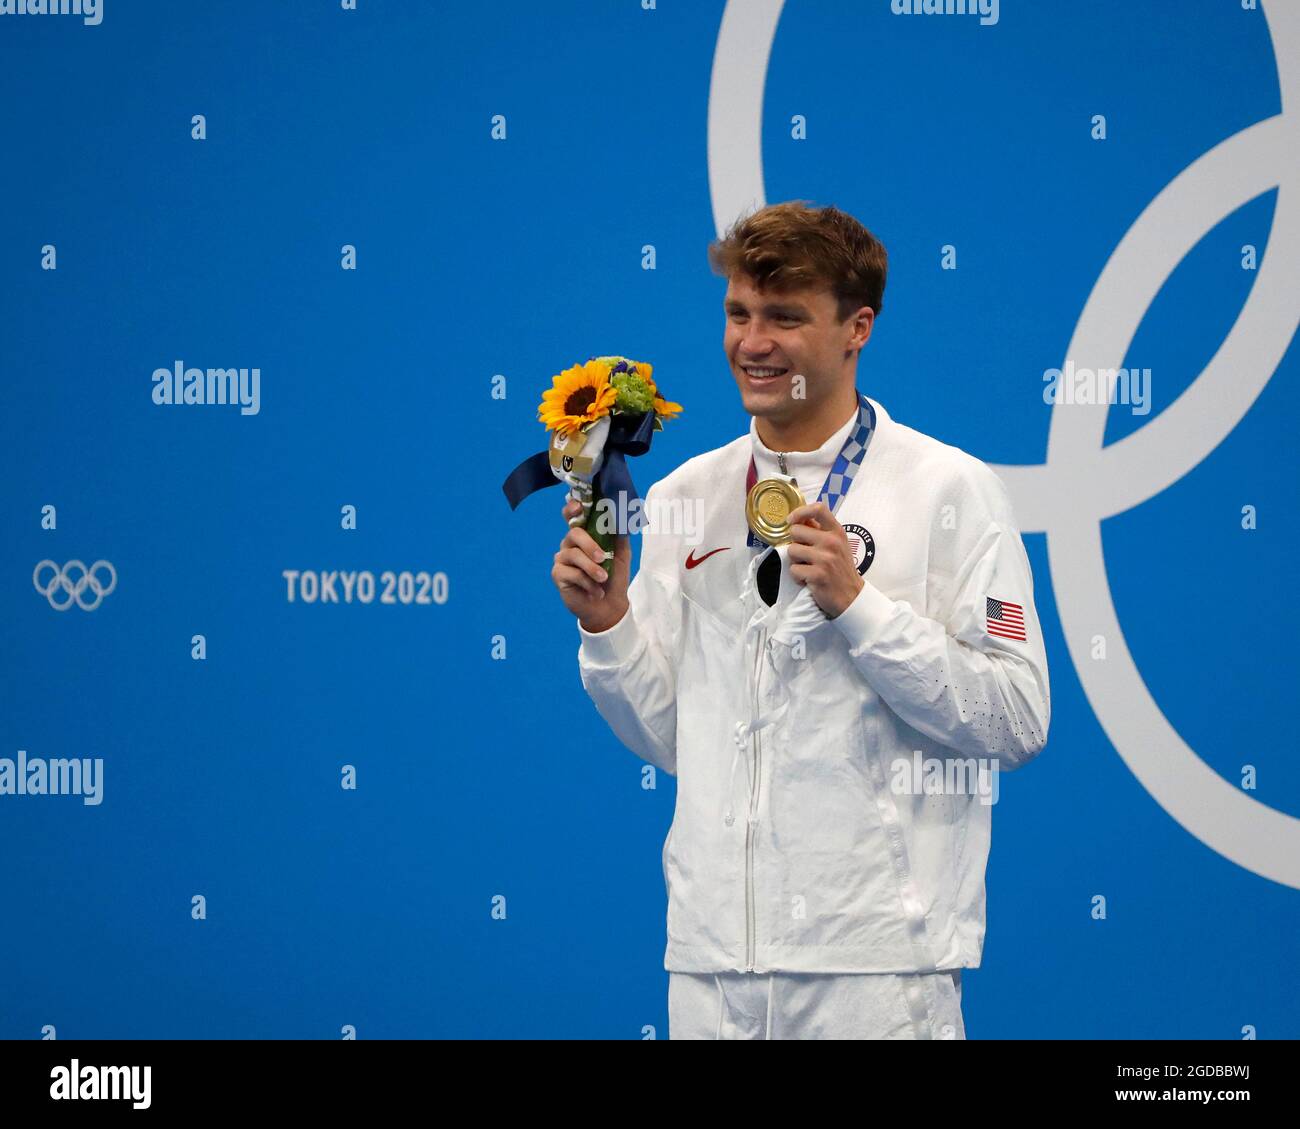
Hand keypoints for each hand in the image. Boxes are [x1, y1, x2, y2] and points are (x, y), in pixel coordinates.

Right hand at [552, 496, 630, 631]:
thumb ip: (619, 534)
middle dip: (590, 544)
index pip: (573, 516)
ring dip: (591, 568)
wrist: (609, 605)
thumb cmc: (614, 577)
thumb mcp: (622, 554)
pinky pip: (571, 572)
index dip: (572, 508)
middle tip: (603, 558)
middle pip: (574, 533)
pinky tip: (596, 591)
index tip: (578, 506)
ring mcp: (562, 559)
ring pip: (573, 554)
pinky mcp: (558, 574)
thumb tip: (621, 516)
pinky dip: (587, 582)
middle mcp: (570, 544)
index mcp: (585, 535)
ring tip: (603, 578)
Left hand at [786, 500, 863, 618]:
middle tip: (805, 555)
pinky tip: (809, 579)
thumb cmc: (841, 569)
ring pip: (791, 551)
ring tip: (808, 568)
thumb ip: (821, 531)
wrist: (852, 596)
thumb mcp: (837, 545)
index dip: (800, 512)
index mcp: (837, 532)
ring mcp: (825, 558)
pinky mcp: (817, 575)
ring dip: (796, 561)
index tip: (791, 520)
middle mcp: (831, 542)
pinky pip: (793, 569)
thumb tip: (799, 519)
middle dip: (795, 543)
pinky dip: (798, 577)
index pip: (818, 509)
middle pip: (795, 530)